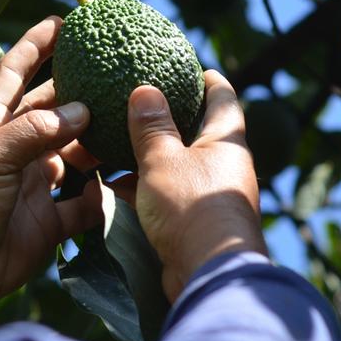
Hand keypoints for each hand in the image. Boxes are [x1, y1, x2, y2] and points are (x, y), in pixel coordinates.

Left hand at [0, 17, 104, 321]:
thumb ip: (33, 131)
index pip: (12, 75)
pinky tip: (126, 181)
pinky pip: (85, 204)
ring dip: (99, 142)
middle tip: (117, 72)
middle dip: (80, 91)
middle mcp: (14, 151)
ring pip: (75, 154)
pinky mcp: (49, 222)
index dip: (34, 46)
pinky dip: (103, 195)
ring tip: (132, 122)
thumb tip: (79, 109)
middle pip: (52, 112)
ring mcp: (34, 186)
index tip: (62, 22)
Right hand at [115, 70, 266, 301]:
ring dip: (151, 157)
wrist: (207, 272)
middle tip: (143, 104)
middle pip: (200, 132)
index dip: (210, 81)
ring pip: (179, 166)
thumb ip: (151, 127)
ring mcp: (211, 195)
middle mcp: (224, 166)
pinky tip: (114, 186)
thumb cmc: (190, 206)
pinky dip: (144, 187)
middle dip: (172, 119)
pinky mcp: (196, 222)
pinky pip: (168, 194)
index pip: (223, 99)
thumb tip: (145, 89)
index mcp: (226, 142)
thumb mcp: (163, 160)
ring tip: (117, 145)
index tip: (196, 69)